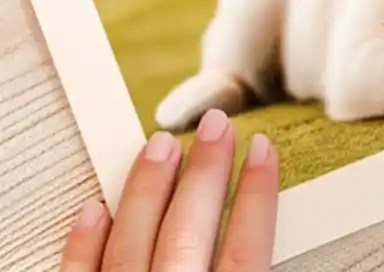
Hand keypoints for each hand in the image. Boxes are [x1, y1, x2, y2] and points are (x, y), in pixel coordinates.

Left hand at [60, 111, 278, 270]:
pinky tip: (95, 210)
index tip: (261, 151)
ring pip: (132, 243)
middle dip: (204, 172)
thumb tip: (298, 258)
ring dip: (147, 189)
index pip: (245, 248)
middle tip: (215, 126)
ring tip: (159, 144)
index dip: (257, 195)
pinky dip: (85, 243)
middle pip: (188, 233)